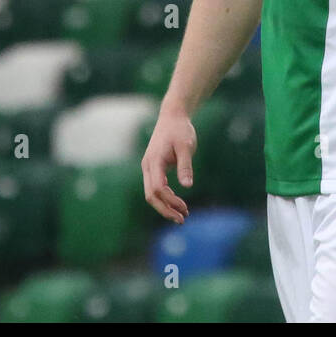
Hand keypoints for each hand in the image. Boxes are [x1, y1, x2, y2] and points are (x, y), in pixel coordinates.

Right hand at [141, 108, 196, 223]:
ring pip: (151, 193)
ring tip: (182, 215)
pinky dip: (165, 198)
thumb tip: (188, 186)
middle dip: (165, 210)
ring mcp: (149, 167)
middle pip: (150, 195)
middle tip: (182, 220)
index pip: (157, 188)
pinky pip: (156, 187)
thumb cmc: (180, 130)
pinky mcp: (154, 168)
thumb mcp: (186, 146)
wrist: (173, 116)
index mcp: (154, 161)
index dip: (169, 201)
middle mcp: (148, 166)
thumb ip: (185, 166)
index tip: (185, 208)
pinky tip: (177, 204)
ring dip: (165, 206)